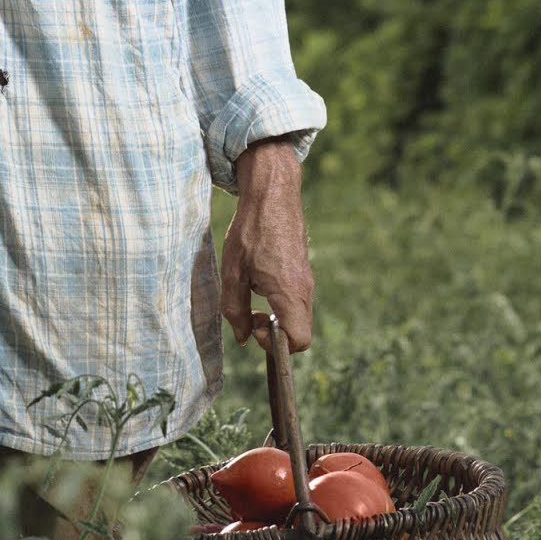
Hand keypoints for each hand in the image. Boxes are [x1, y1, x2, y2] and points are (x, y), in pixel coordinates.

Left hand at [219, 140, 313, 352]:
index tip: (254, 324)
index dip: (275, 345)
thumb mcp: (233, 273)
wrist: (273, 195)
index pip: (299, 341)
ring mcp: (307, 280)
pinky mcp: (304, 271)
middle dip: (274, 333)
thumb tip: (243, 338)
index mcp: (289, 293)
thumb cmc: (251, 231)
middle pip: (300, 332)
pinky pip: (297, 300)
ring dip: (277, 316)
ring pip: (298, 316)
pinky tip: (260, 280)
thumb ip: (235, 310)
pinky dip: (281, 302)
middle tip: (252, 313)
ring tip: (253, 292)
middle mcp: (304, 290)